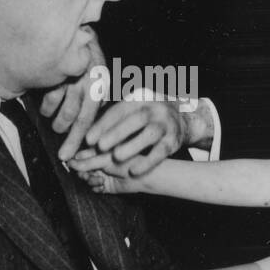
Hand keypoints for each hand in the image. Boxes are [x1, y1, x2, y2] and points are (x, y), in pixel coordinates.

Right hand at [41, 32, 105, 160]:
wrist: (73, 30)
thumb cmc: (84, 58)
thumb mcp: (97, 77)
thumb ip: (96, 98)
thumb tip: (94, 125)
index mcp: (102, 84)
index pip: (95, 118)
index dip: (86, 139)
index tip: (79, 154)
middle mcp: (91, 81)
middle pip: (81, 119)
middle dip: (72, 141)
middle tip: (65, 155)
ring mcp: (74, 76)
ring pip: (66, 111)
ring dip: (59, 123)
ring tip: (56, 127)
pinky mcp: (57, 71)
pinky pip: (51, 98)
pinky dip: (47, 108)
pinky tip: (47, 110)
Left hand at [68, 98, 191, 178]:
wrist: (184, 118)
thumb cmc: (148, 116)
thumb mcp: (133, 107)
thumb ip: (114, 118)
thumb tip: (85, 134)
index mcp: (140, 98)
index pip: (120, 110)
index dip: (103, 124)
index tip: (88, 139)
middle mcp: (155, 107)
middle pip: (136, 119)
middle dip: (116, 133)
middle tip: (100, 147)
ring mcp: (167, 123)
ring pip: (150, 134)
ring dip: (132, 146)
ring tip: (117, 157)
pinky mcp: (174, 140)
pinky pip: (161, 151)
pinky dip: (148, 162)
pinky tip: (134, 170)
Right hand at [75, 155, 143, 195]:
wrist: (144, 176)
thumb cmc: (128, 161)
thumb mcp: (105, 159)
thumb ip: (87, 162)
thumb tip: (69, 162)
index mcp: (99, 151)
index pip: (81, 155)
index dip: (76, 161)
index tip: (72, 164)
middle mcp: (99, 162)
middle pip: (81, 168)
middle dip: (82, 172)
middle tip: (86, 175)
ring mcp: (102, 173)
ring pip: (86, 179)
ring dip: (90, 180)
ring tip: (99, 180)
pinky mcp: (106, 185)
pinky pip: (94, 188)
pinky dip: (95, 187)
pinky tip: (102, 185)